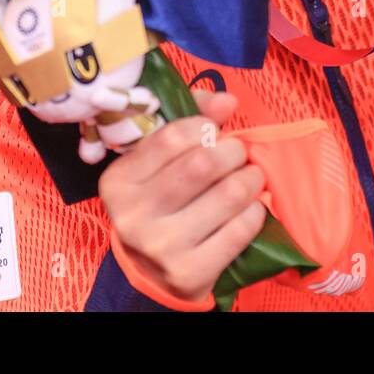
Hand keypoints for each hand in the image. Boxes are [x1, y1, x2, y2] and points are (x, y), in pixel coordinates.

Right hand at [98, 90, 266, 302]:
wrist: (152, 273)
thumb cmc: (160, 203)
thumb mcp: (159, 163)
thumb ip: (191, 120)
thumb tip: (228, 100)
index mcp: (118, 181)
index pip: (169, 138)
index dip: (203, 125)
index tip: (215, 130)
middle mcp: (132, 215)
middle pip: (201, 165)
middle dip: (232, 152)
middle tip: (239, 154)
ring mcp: (160, 247)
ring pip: (226, 196)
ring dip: (250, 179)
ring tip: (251, 176)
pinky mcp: (189, 273)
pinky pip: (239, 231)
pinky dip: (254, 212)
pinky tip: (251, 208)